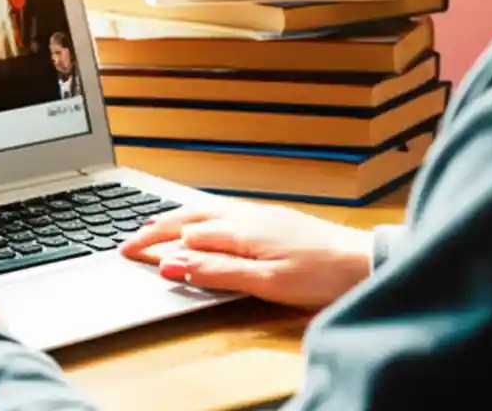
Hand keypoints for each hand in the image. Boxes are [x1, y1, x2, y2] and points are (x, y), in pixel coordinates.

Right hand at [119, 200, 371, 308]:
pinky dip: (199, 215)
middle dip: (156, 227)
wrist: (363, 261)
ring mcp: (259, 214)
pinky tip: (201, 220)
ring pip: (205, 210)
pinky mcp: (271, 218)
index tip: (128, 253)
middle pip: (190, 217)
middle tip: (129, 239)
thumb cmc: (320, 274)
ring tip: (154, 224)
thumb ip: (217, 271)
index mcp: (239, 230)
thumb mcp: (265, 282)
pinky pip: (221, 210)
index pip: (183, 235)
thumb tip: (174, 263)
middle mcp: (245, 215)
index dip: (154, 246)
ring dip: (175, 217)